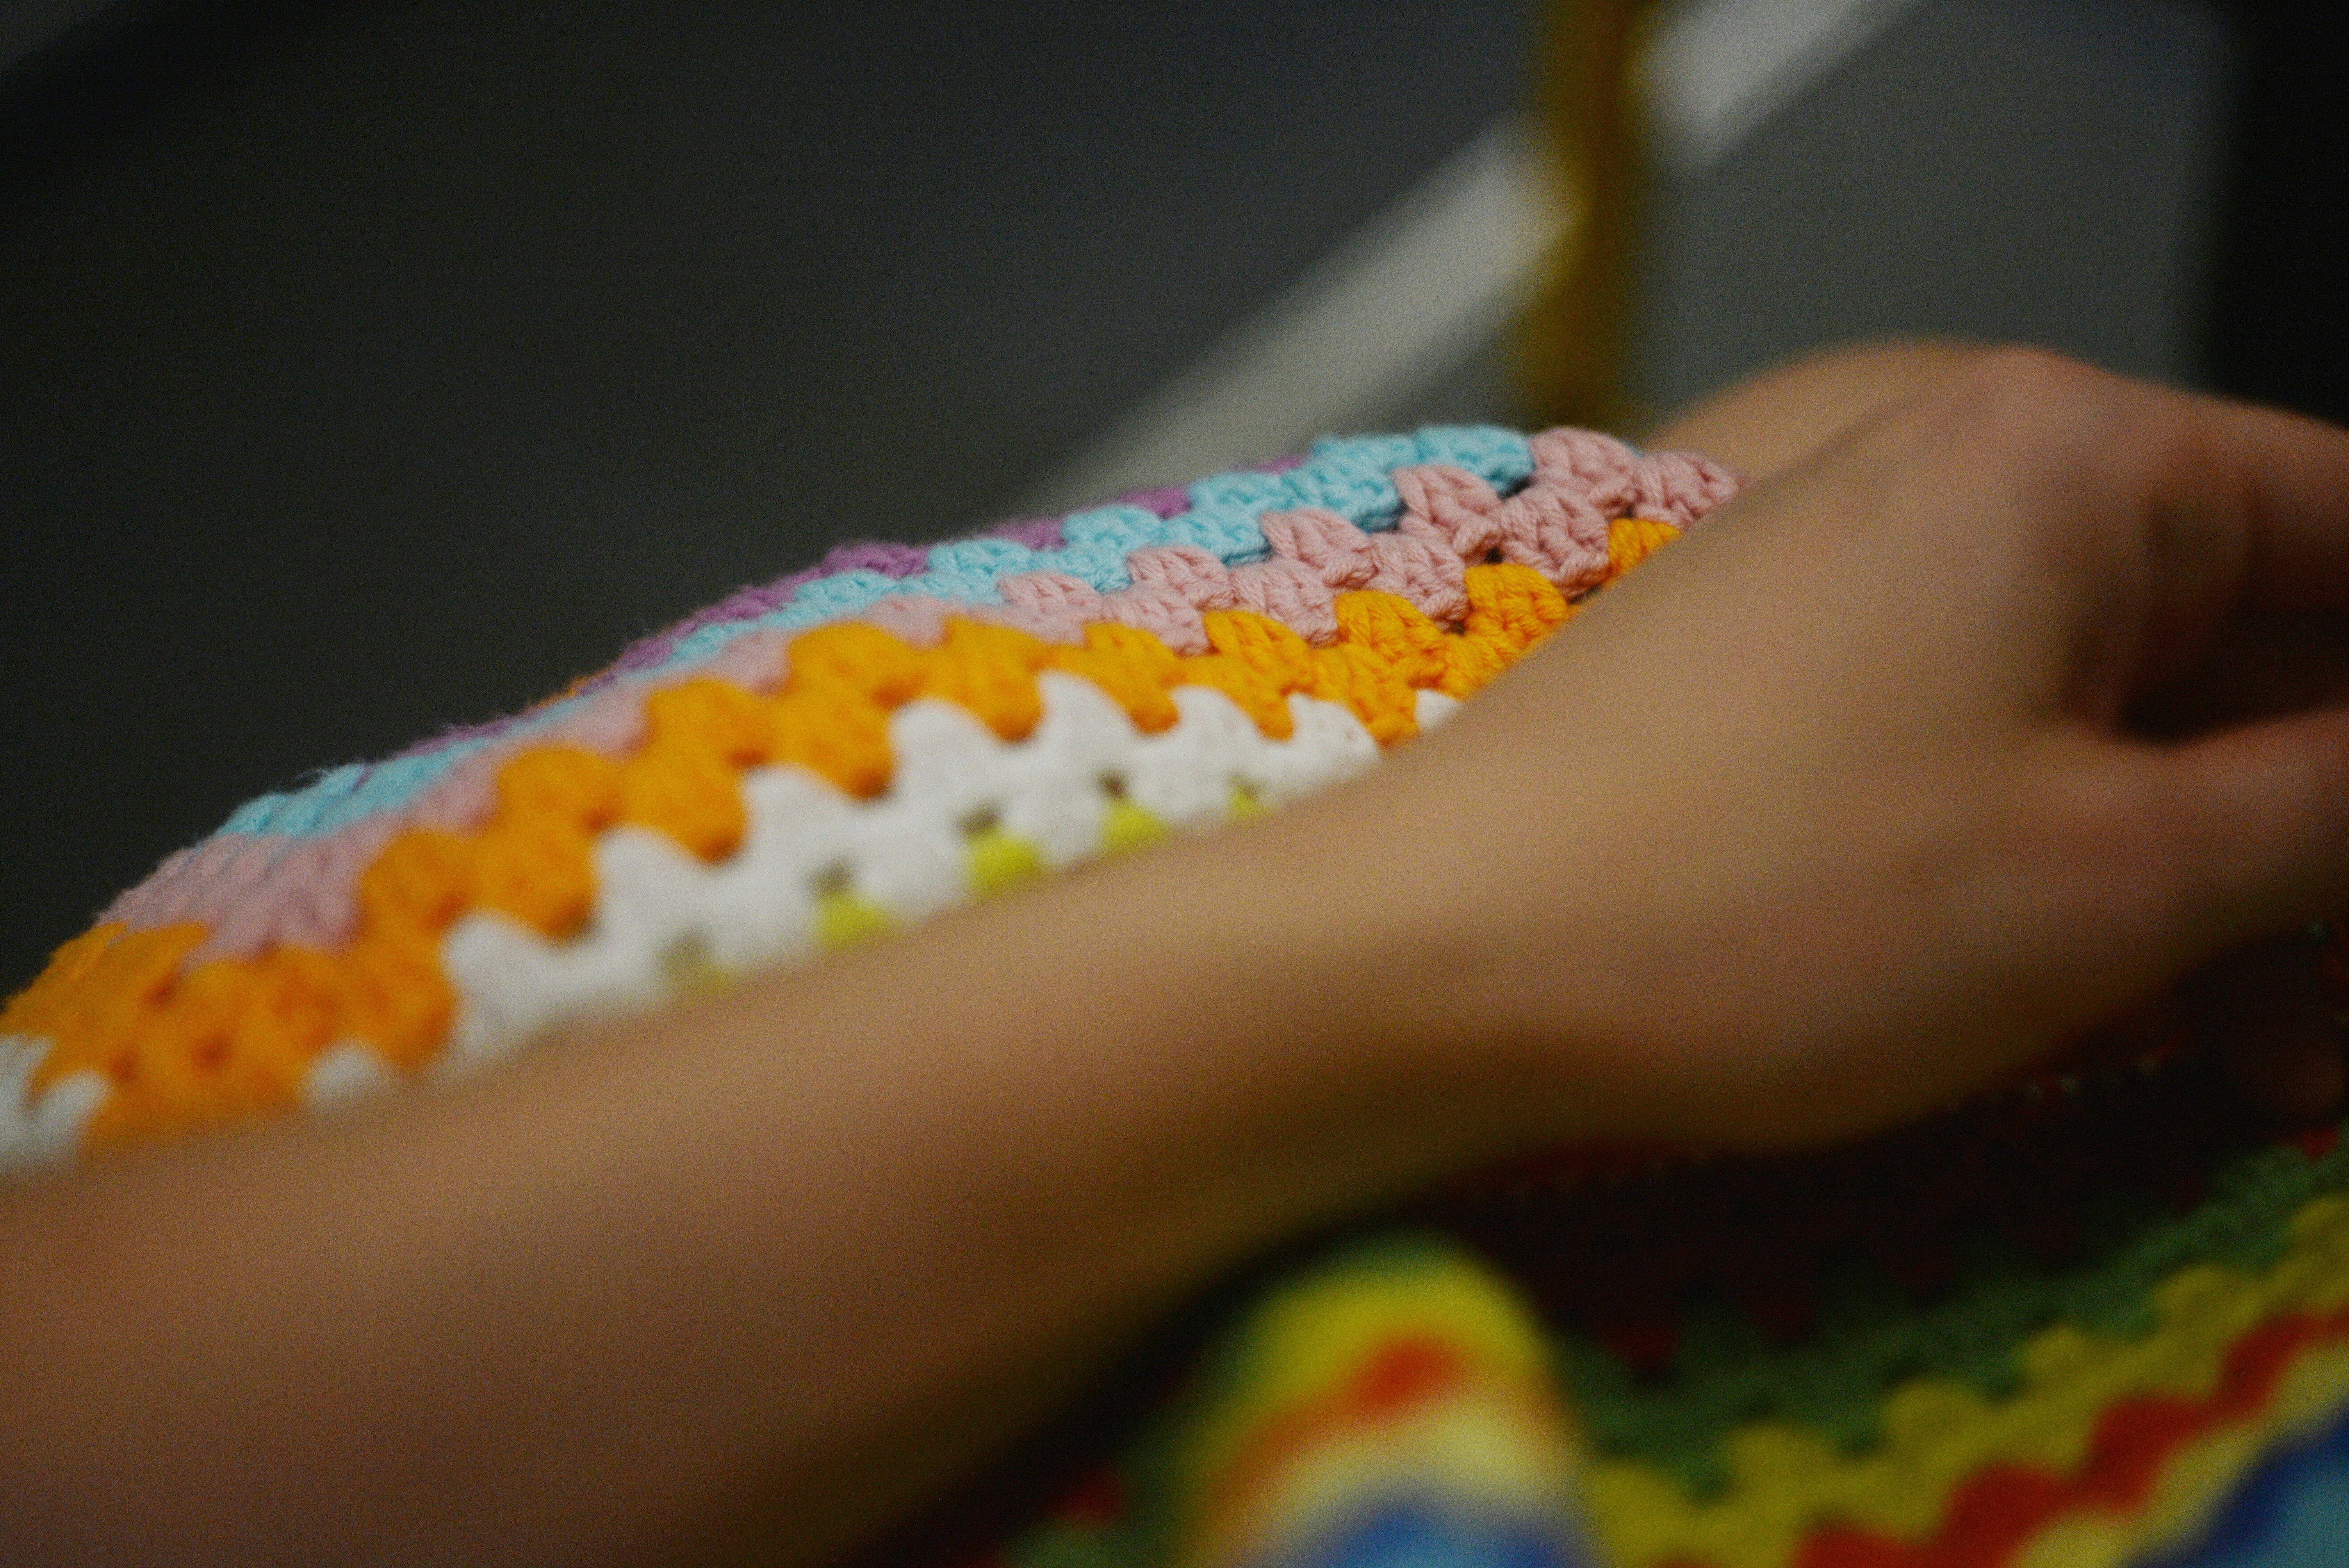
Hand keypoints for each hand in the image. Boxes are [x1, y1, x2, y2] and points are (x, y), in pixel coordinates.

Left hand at [1293, 350, 2348, 1146]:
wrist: (1434, 959)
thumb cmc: (1751, 902)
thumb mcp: (2122, 871)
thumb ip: (2334, 804)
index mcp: (2067, 460)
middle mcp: (1955, 486)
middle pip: (2246, 643)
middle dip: (2319, 841)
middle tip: (2330, 1020)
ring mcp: (1858, 587)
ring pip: (2119, 722)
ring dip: (2213, 889)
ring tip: (2253, 1058)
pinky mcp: (1782, 694)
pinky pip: (1989, 756)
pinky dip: (2072, 875)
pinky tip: (2109, 1004)